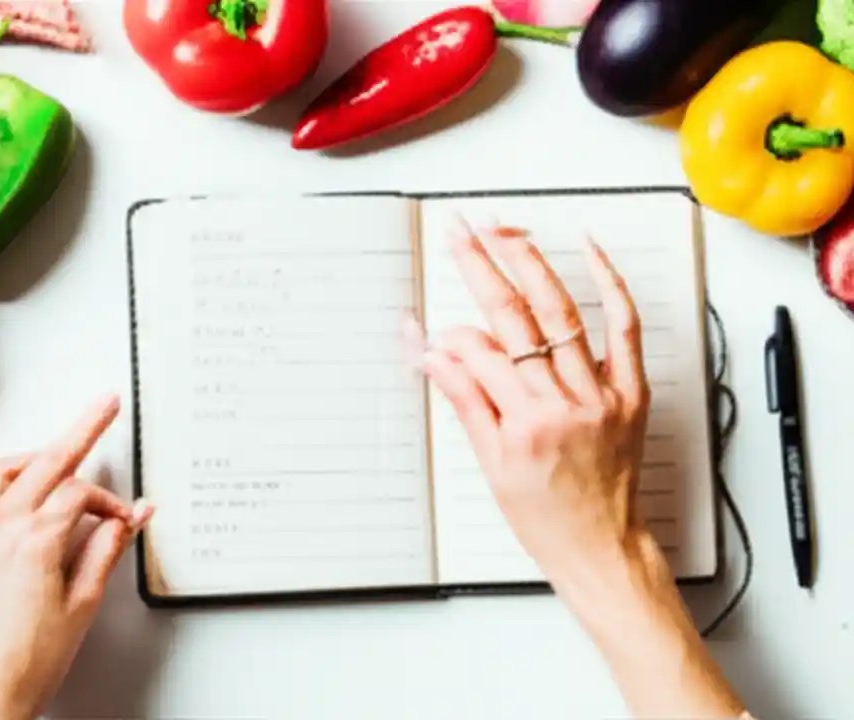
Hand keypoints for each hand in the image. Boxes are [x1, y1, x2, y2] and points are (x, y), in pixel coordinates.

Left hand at [0, 395, 152, 719]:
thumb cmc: (22, 666)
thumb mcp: (81, 607)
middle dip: (81, 429)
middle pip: (44, 462)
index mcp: (35, 539)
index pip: (81, 494)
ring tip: (48, 453)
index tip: (124, 517)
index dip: (110, 502)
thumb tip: (127, 518)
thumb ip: (105, 552)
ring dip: (26, 456)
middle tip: (102, 407)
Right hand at [406, 220, 745, 717]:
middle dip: (482, 266)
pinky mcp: (630, 391)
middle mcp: (565, 402)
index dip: (452, 336)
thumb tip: (434, 356)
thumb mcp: (490, 465)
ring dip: (530, 262)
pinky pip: (624, 327)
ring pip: (561, 312)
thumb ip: (465, 402)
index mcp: (524, 424)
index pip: (479, 354)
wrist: (602, 546)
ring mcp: (602, 393)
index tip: (434, 326)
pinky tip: (589, 250)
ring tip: (504, 229)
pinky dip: (609, 283)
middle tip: (460, 232)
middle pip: (515, 317)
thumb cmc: (547, 518)